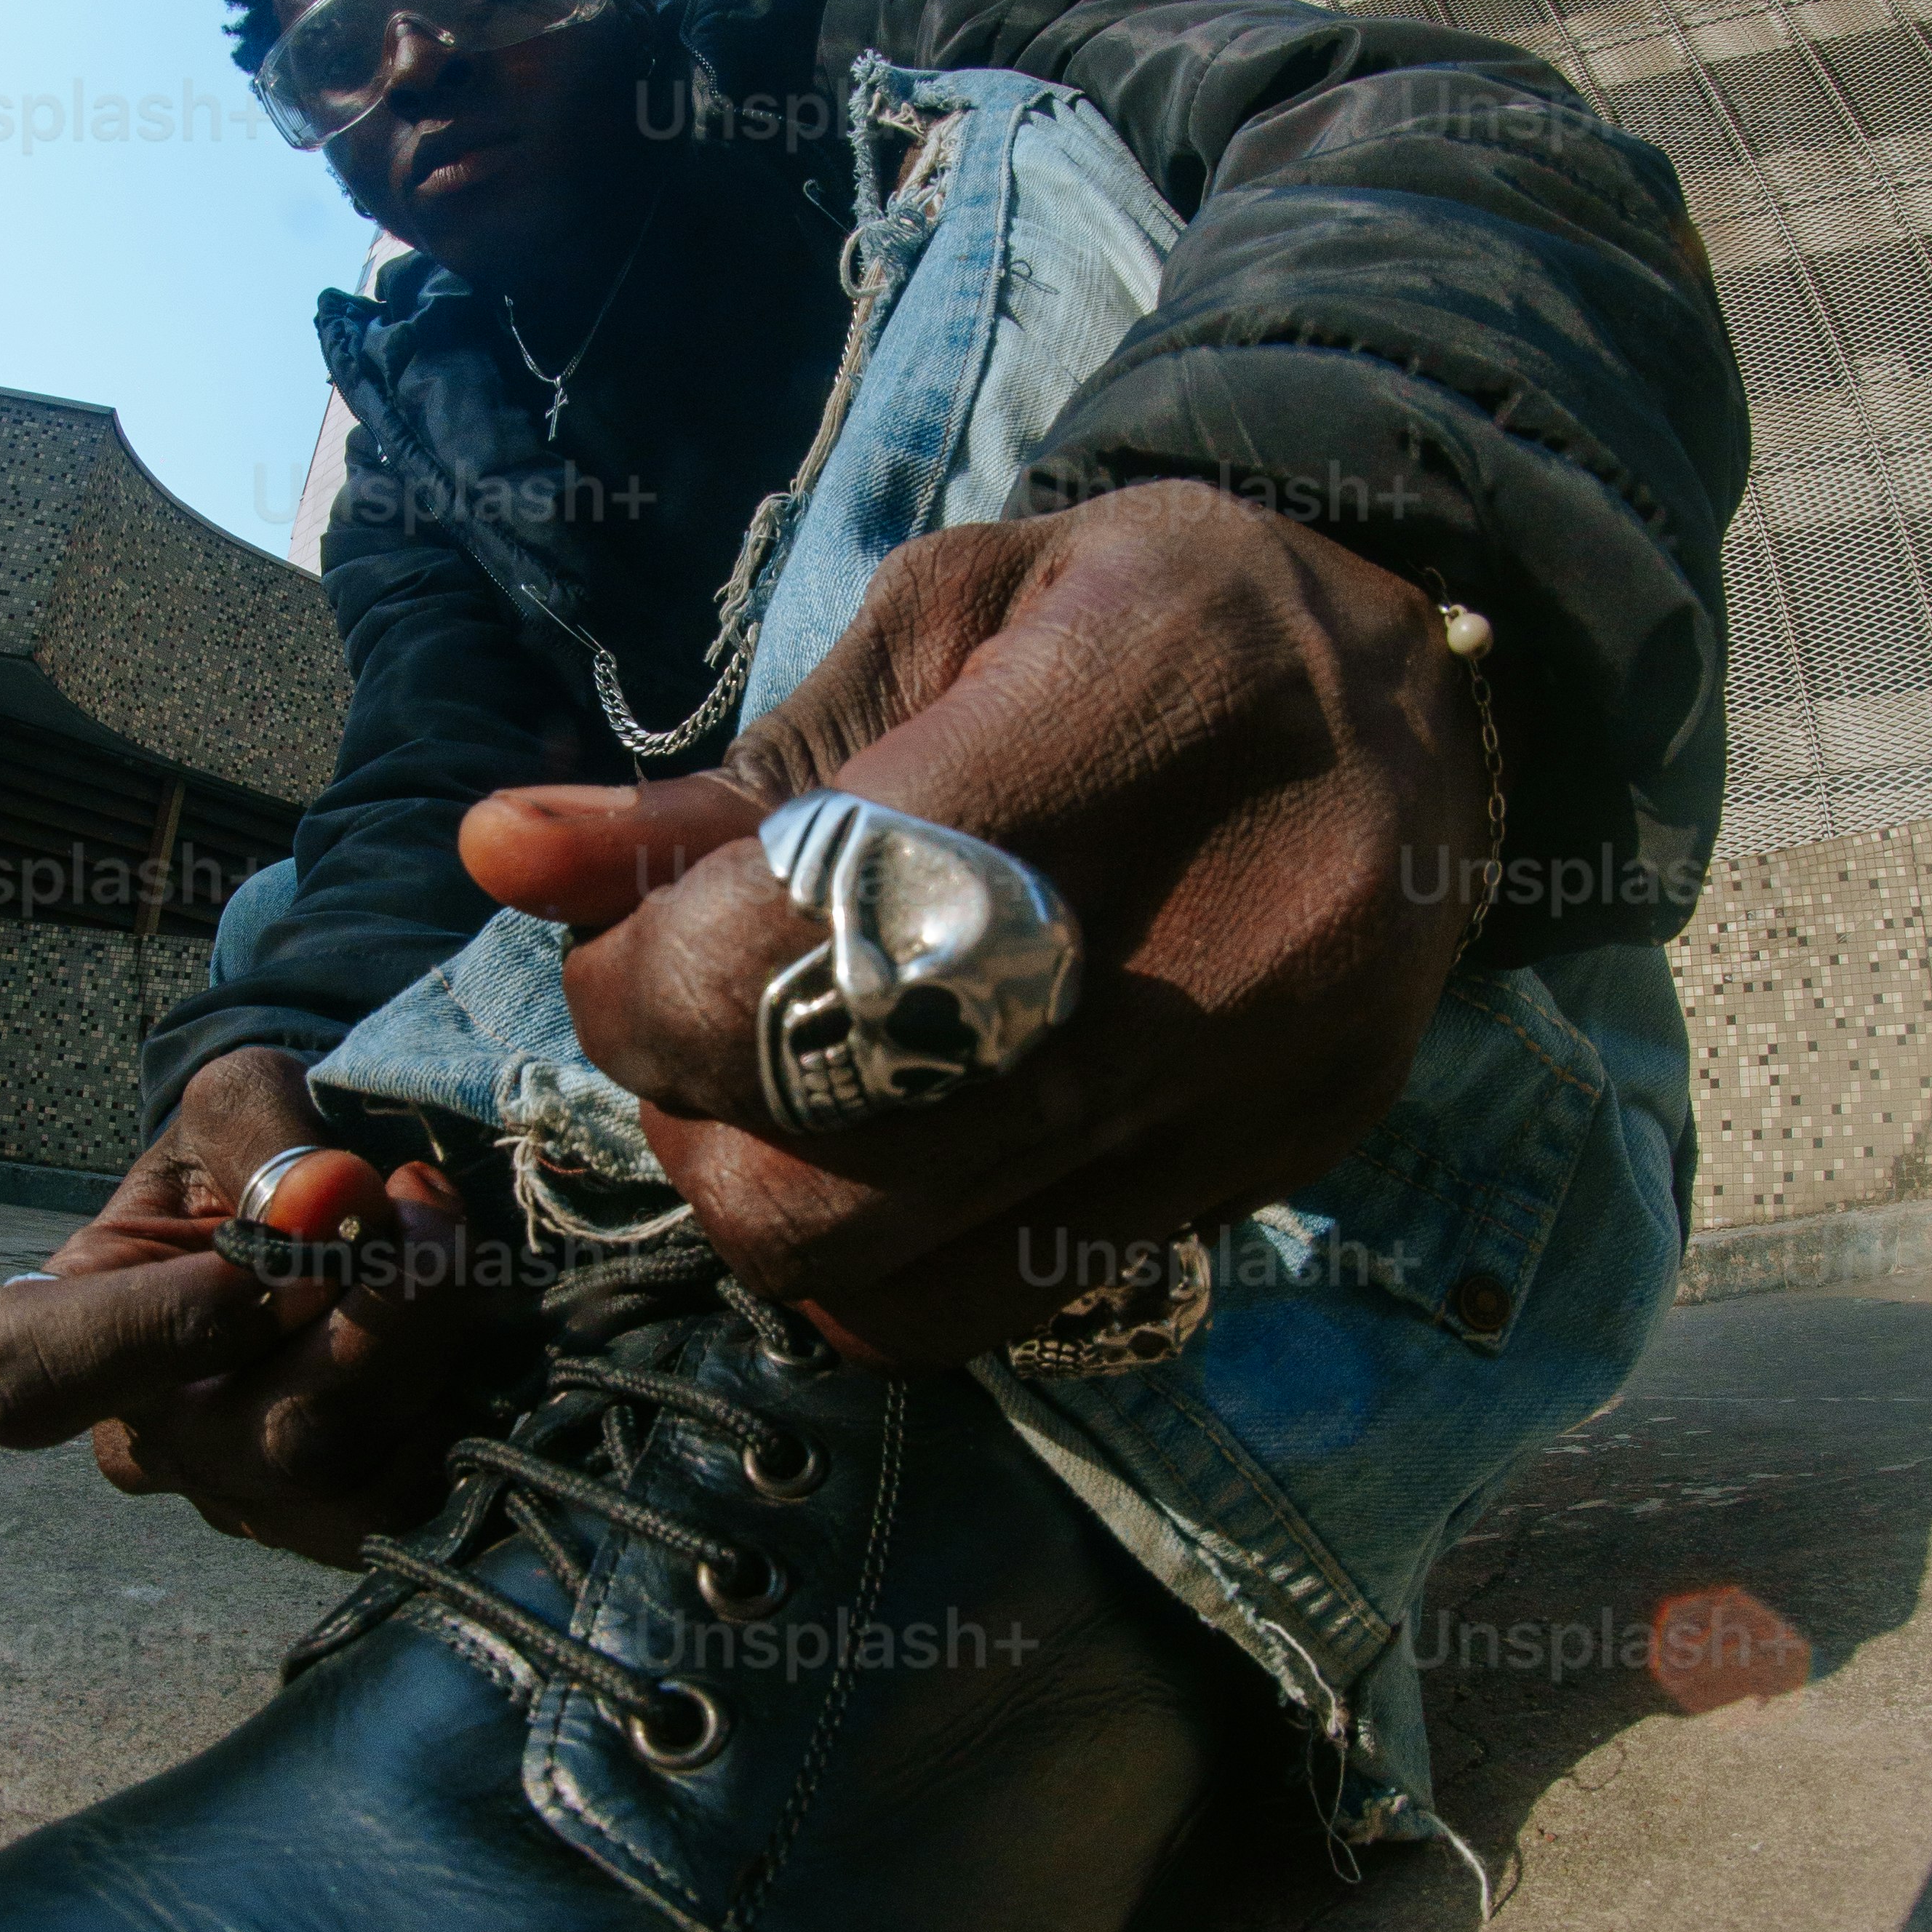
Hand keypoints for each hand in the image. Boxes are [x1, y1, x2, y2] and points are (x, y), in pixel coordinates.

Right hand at [0, 1047, 533, 1564]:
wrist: (314, 1207)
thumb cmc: (248, 1150)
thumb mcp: (237, 1099)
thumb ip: (268, 1137)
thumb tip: (332, 1207)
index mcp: (61, 1334)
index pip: (36, 1378)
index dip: (162, 1330)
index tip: (266, 1257)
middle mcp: (148, 1442)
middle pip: (273, 1440)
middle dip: (385, 1320)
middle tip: (427, 1207)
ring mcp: (245, 1500)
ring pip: (364, 1475)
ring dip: (440, 1352)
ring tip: (451, 1254)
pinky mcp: (341, 1526)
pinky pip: (425, 1495)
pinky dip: (468, 1401)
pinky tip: (468, 1326)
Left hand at [461, 483, 1488, 1370]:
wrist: (1427, 698)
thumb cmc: (1148, 623)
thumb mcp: (950, 622)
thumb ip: (735, 774)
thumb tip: (504, 854)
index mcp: (1117, 721)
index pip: (794, 952)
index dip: (640, 984)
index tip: (618, 949)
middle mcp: (1208, 935)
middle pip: (827, 1167)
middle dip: (691, 1119)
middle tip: (691, 1029)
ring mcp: (1249, 1089)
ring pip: (894, 1275)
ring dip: (770, 1207)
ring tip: (778, 1095)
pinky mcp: (1264, 1179)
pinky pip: (998, 1310)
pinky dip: (886, 1266)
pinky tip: (888, 1154)